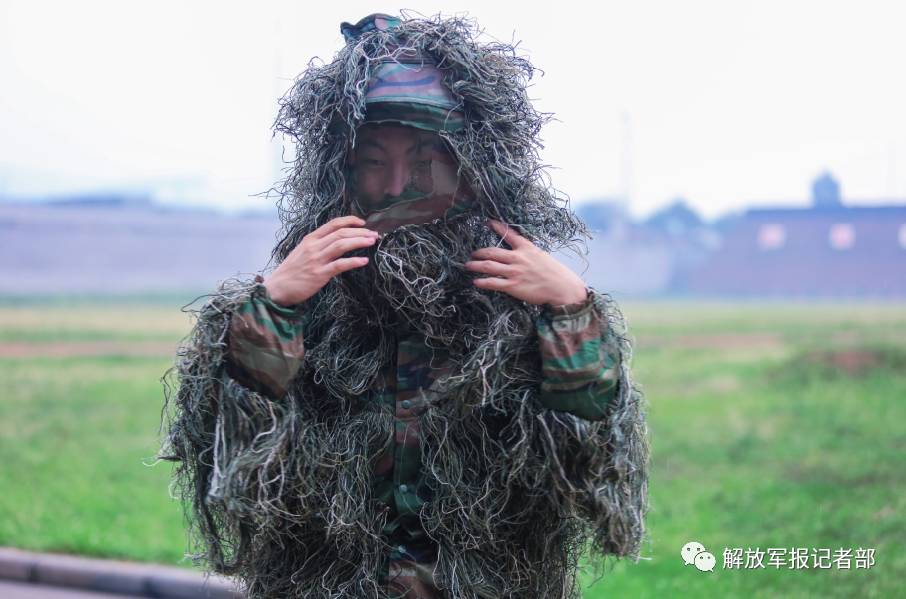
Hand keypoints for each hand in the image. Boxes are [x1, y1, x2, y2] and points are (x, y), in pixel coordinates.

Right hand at [263, 215, 378, 305]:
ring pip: (341, 245)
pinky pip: (340, 265)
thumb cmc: (291, 271)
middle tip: (374, 234)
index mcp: (310, 239)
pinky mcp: (319, 274)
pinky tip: (364, 261)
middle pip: (341, 233)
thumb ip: (318, 245)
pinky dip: (354, 262)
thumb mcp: (302, 252)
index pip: (333, 224)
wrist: (277, 288)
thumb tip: (337, 241)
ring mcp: (316, 260)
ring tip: (372, 242)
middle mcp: (314, 246)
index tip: (363, 223)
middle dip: (360, 232)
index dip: (350, 221)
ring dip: (359, 242)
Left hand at [464, 219, 587, 305]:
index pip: (509, 234)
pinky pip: (493, 283)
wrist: (563, 288)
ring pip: (488, 266)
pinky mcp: (513, 286)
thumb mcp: (542, 256)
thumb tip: (521, 254)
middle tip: (472, 253)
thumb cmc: (556, 273)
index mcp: (527, 248)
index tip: (488, 222)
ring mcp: (514, 272)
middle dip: (479, 252)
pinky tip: (475, 282)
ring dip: (475, 265)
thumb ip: (529, 254)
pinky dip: (482, 282)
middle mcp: (518, 258)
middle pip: (492, 251)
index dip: (497, 227)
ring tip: (468, 265)